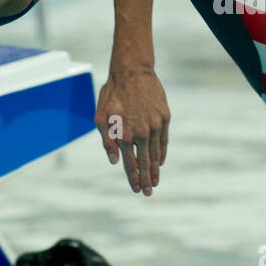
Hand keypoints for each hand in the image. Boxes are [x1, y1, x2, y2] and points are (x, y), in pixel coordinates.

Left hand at [95, 65, 168, 194]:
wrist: (132, 72)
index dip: (133, 178)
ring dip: (155, 170)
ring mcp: (154, 126)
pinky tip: (160, 162)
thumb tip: (114, 161)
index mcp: (124, 135)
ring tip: (155, 181)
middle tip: (148, 193)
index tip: (136, 189)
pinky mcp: (164, 118)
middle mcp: (141, 133)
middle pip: (144, 163)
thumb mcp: (100, 117)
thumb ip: (107, 141)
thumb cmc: (112, 93)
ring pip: (156, 154)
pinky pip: (164, 141)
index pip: (130, 164)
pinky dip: (162, 152)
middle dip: (146, 180)